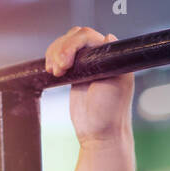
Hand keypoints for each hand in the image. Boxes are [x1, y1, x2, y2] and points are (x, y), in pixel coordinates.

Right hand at [45, 26, 133, 147]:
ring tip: (55, 72)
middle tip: (59, 70)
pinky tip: (52, 70)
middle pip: (75, 36)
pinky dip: (52, 58)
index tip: (66, 64)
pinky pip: (61, 56)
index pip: (88, 36)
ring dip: (54, 53)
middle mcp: (99, 57)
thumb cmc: (111, 113)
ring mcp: (86, 64)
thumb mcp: (117, 84)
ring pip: (65, 43)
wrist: (99, 134)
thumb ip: (113, 62)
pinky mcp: (75, 73)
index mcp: (112, 57)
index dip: (72, 45)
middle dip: (61, 49)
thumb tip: (109, 36)